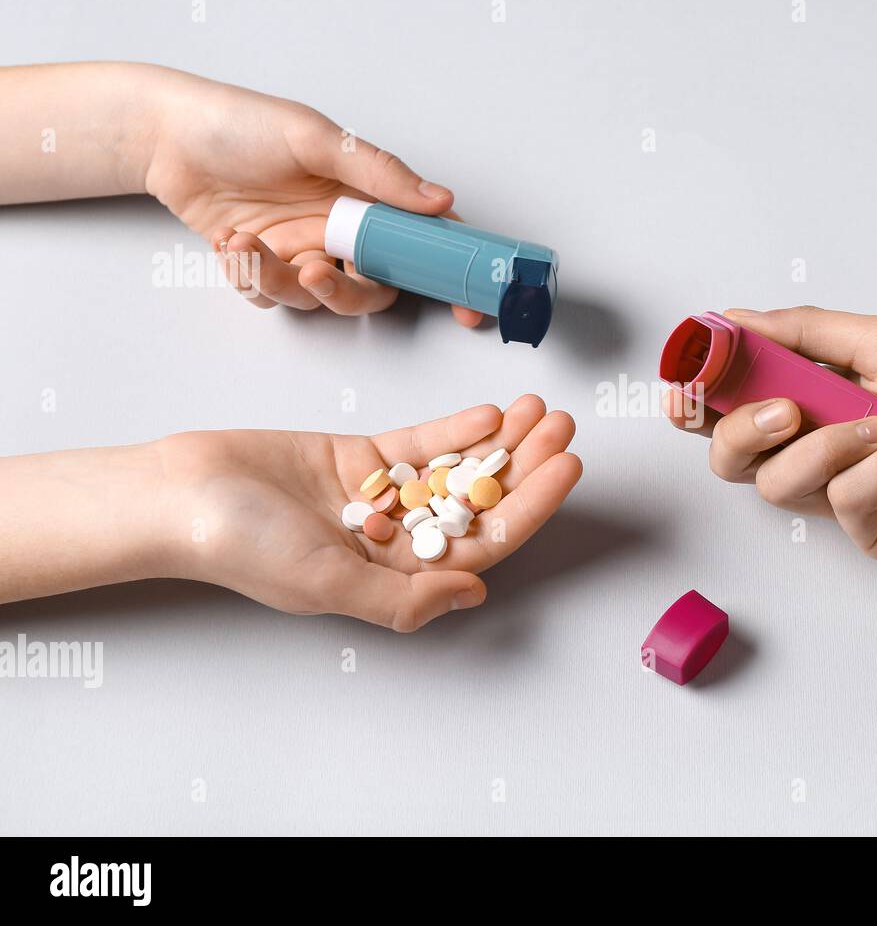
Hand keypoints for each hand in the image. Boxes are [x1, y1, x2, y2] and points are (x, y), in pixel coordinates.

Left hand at [141, 66, 482, 318]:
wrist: (165, 135)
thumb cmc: (240, 123)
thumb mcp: (315, 139)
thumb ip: (379, 173)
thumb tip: (441, 200)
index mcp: (367, 198)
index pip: (425, 243)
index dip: (450, 279)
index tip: (466, 311)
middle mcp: (342, 230)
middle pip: (372, 289)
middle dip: (344, 293)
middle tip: (314, 273)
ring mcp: (303, 250)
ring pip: (317, 299)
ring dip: (281, 283)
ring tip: (245, 246)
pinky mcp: (264, 265)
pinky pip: (270, 296)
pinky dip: (248, 278)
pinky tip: (229, 243)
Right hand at [159, 395, 580, 629]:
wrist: (180, 492)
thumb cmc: (244, 547)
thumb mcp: (328, 583)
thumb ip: (402, 597)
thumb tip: (475, 596)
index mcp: (396, 580)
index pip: (482, 544)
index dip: (530, 507)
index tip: (567, 469)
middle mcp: (398, 541)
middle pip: (479, 502)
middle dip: (526, 466)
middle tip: (566, 428)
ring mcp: (383, 498)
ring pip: (456, 468)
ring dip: (501, 441)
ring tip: (542, 410)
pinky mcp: (361, 459)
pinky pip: (419, 445)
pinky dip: (454, 429)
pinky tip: (492, 411)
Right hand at [663, 306, 876, 562]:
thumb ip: (800, 333)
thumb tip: (735, 318)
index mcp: (816, 396)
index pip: (731, 405)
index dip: (697, 399)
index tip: (687, 382)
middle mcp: (820, 447)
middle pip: (731, 457)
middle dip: (745, 429)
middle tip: (788, 408)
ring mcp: (844, 495)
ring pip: (779, 484)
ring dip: (831, 446)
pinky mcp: (872, 534)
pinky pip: (842, 503)